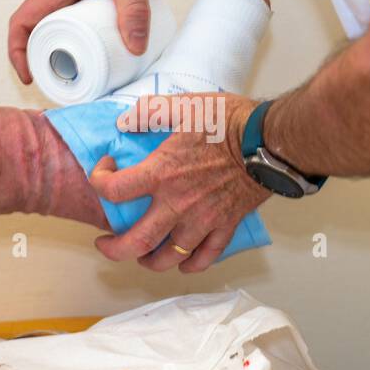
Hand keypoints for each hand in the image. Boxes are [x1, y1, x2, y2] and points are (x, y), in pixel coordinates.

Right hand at [8, 0, 163, 83]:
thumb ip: (133, 14)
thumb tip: (135, 49)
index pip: (20, 22)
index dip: (16, 51)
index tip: (27, 75)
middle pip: (36, 29)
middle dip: (40, 58)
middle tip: (58, 81)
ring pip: (58, 24)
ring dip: (62, 48)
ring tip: (79, 72)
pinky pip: (77, 18)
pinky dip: (81, 36)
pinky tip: (99, 49)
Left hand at [89, 92, 271, 272]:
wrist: (269, 141)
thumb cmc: (230, 123)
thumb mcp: (184, 105)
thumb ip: (149, 112)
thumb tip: (124, 121)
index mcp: (162, 174)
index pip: (114, 190)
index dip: (99, 182)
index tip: (103, 173)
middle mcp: (178, 203)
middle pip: (137, 242)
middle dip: (114, 249)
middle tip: (106, 244)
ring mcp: (203, 219)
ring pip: (170, 257)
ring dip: (150, 261)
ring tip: (143, 255)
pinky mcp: (225, 226)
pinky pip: (205, 256)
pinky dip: (191, 264)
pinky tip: (183, 262)